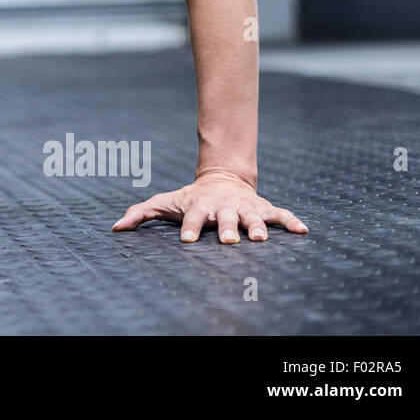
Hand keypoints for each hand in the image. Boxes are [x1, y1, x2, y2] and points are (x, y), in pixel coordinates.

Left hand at [111, 170, 307, 242]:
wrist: (221, 179)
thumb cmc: (189, 198)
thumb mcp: (164, 203)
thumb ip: (141, 214)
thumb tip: (115, 227)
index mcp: (200, 207)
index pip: (193, 217)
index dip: (189, 227)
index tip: (187, 240)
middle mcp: (223, 208)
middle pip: (226, 219)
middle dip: (228, 229)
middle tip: (229, 240)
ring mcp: (244, 208)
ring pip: (253, 218)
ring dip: (258, 227)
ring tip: (262, 239)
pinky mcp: (263, 209)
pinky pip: (280, 214)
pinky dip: (291, 221)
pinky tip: (303, 230)